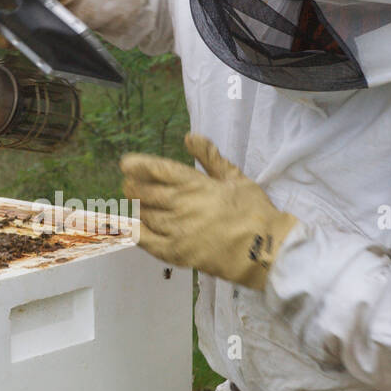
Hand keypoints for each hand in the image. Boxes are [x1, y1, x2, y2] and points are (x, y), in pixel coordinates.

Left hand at [120, 133, 303, 290]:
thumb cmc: (253, 212)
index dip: (139, 165)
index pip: (159, 170)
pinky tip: (131, 225)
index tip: (126, 163)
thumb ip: (210, 157)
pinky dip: (135, 231)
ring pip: (145, 214)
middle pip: (145, 192)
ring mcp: (177, 231)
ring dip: (137, 206)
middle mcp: (182, 206)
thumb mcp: (235, 178)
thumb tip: (189, 137)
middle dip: (133, 186)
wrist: (264, 250)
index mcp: (196, 185)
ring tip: (138, 203)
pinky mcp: (176, 253)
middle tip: (130, 184)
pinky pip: (146, 240)